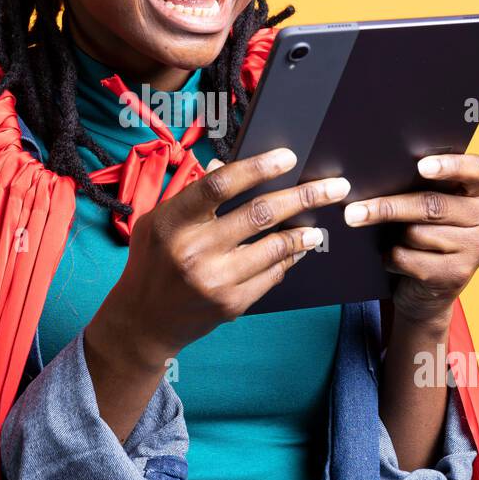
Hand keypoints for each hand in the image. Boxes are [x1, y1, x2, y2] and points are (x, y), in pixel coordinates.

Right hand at [89, 148, 350, 370]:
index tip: (288, 157)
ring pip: (274, 247)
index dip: (257, 168)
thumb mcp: (157, 221)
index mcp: (170, 222)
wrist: (143, 322)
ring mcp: (214, 280)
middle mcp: (192, 251)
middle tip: (335, 186)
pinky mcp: (231, 304)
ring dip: (305, 233)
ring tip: (320, 223)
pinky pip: (272, 275)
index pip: (219, 185)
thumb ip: (190, 195)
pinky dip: (289, 258)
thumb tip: (224, 165)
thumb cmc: (152, 263)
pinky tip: (299, 249)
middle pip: (259, 214)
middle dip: (304, 196)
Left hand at [343, 152, 478, 328]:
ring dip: (393, 237)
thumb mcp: (432, 208)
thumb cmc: (425, 236)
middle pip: (432, 205)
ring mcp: (477, 249)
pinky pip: (408, 258)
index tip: (420, 166)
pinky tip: (394, 260)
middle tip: (352, 211)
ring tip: (393, 240)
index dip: (449, 165)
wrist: (430, 293)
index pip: (476, 169)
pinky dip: (391, 258)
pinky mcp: (457, 275)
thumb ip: (423, 187)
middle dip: (388, 207)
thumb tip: (377, 175)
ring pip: (416, 233)